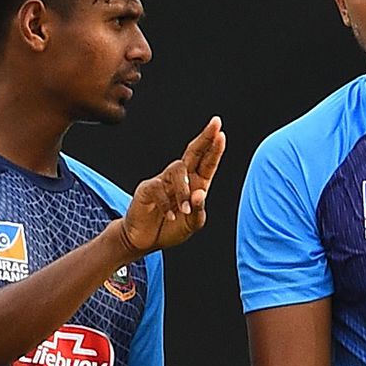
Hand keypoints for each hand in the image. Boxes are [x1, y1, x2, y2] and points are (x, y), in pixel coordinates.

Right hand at [120, 117, 225, 254]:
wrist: (144, 241)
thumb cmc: (169, 229)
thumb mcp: (191, 226)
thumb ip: (199, 212)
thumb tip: (200, 193)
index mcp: (194, 185)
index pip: (206, 163)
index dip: (214, 149)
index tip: (221, 134)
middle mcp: (180, 179)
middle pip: (193, 153)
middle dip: (205, 138)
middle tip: (216, 125)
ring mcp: (163, 181)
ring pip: (177, 170)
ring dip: (183, 190)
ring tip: (185, 210)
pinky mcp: (147, 189)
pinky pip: (158, 188)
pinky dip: (167, 204)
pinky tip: (171, 215)